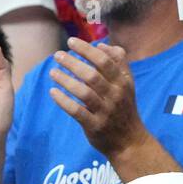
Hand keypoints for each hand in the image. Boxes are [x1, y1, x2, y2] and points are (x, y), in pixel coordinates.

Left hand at [47, 36, 150, 159]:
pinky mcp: (95, 126)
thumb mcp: (127, 85)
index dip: (87, 49)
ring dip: (65, 80)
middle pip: (92, 75)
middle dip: (73, 63)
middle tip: (57, 55)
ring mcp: (105, 112)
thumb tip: (104, 45)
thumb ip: (119, 64)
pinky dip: (63, 101)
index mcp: (123, 83)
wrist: (130, 142)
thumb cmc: (124, 108)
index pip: (104, 61)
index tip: (71, 41)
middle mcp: (115, 96)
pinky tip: (53, 92)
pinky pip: (76, 111)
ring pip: (83, 92)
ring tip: (52, 72)